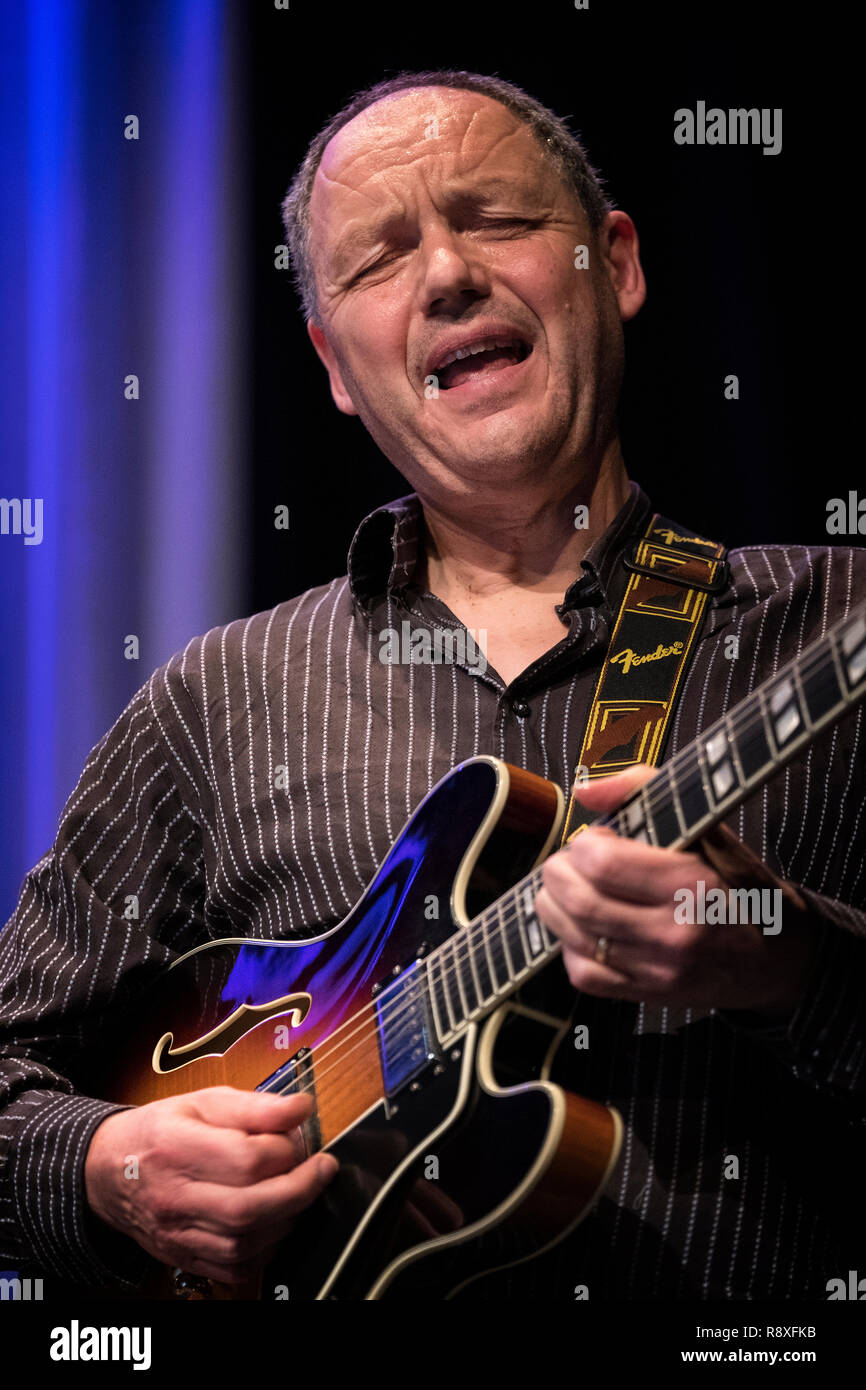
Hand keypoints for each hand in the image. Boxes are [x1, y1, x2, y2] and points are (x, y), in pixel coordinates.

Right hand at [84, 1086, 337, 1284]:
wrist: (109, 1172)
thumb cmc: (159, 1132)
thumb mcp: (203, 1102)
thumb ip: (255, 1105)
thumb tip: (301, 1108)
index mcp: (175, 1147)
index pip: (244, 1159)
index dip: (285, 1148)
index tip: (302, 1136)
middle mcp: (173, 1196)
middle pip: (249, 1207)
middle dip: (300, 1189)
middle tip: (322, 1169)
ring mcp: (177, 1234)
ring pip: (245, 1243)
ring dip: (287, 1218)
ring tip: (299, 1190)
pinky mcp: (184, 1257)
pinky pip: (235, 1268)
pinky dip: (266, 1248)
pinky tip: (275, 1221)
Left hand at [535, 765, 816, 1015]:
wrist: (774, 958)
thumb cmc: (738, 887)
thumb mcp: (708, 829)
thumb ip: (645, 791)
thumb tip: (586, 790)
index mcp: (694, 885)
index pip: (604, 864)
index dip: (584, 844)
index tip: (593, 838)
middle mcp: (676, 933)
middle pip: (582, 902)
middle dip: (559, 874)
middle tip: (568, 862)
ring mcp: (659, 971)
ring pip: (574, 937)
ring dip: (555, 906)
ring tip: (569, 888)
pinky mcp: (646, 995)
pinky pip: (583, 974)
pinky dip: (570, 945)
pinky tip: (583, 927)